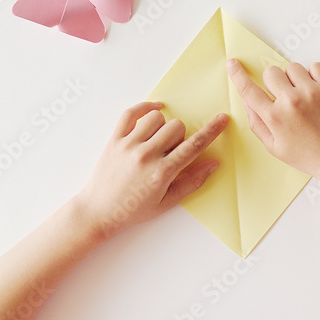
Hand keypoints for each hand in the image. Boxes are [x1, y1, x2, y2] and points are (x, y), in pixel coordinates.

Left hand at [74, 102, 227, 239]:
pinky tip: (154, 110)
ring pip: (157, 118)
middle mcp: (146, 156)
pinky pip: (131, 113)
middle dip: (180, 136)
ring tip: (156, 141)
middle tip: (171, 151)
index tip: (222, 119)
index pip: (194, 145)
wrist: (97, 212)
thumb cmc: (133, 210)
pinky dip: (145, 107)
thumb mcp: (166, 203)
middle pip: (176, 127)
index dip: (211, 131)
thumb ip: (192, 182)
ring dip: (163, 126)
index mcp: (162, 173)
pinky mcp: (114, 139)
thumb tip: (214, 164)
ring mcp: (128, 145)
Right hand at [227, 60, 319, 179]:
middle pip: (271, 72)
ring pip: (292, 67)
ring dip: (294, 78)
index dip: (237, 75)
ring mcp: (311, 92)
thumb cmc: (307, 156)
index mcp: (274, 118)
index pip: (248, 90)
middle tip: (284, 96)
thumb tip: (247, 102)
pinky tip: (315, 90)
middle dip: (274, 82)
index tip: (233, 64)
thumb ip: (257, 124)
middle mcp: (290, 102)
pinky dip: (314, 74)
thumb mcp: (275, 147)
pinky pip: (315, 66)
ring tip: (303, 95)